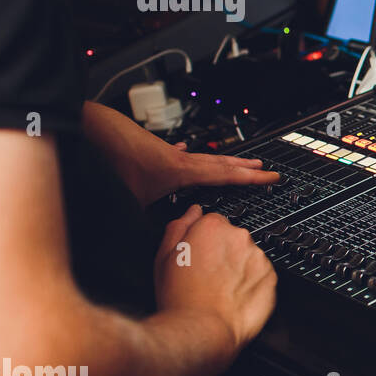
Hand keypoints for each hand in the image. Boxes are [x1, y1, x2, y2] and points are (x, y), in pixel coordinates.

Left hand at [82, 102, 277, 204]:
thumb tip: (165, 239)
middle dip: (247, 168)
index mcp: (188, 171)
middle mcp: (186, 160)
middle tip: (266, 169)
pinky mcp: (160, 152)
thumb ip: (156, 220)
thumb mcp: (140, 200)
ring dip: (227, 162)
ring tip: (242, 163)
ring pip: (208, 159)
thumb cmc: (122, 163)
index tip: (272, 178)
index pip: (229, 175)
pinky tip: (186, 153)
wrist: (103, 136)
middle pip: (225, 163)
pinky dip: (192, 157)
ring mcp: (174, 154)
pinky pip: (184, 155)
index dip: (253, 178)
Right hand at [154, 204, 276, 352]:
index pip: (213, 222)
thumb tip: (192, 211)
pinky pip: (261, 274)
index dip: (203, 240)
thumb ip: (179, 226)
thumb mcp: (164, 256)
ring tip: (220, 288)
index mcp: (213, 227)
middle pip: (232, 238)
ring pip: (248, 256)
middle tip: (206, 275)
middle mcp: (239, 237)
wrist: (202, 329)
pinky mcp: (271, 277)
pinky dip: (251, 283)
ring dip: (238, 267)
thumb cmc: (180, 297)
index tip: (199, 255)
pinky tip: (234, 296)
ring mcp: (258, 257)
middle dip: (223, 252)